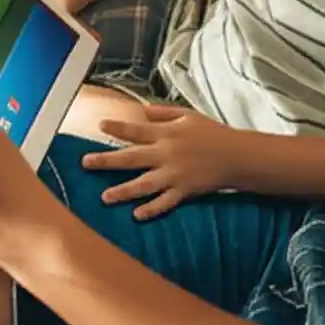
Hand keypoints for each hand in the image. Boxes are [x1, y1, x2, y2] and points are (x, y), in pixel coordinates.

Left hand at [81, 107, 244, 219]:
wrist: (238, 156)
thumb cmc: (213, 133)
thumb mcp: (189, 115)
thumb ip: (163, 112)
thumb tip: (141, 109)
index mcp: (167, 133)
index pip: (137, 129)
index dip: (118, 127)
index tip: (100, 125)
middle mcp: (167, 153)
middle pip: (132, 157)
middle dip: (107, 160)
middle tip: (85, 163)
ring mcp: (175, 174)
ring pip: (144, 184)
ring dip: (123, 190)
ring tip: (105, 197)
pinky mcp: (185, 190)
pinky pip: (165, 202)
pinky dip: (152, 209)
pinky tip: (137, 215)